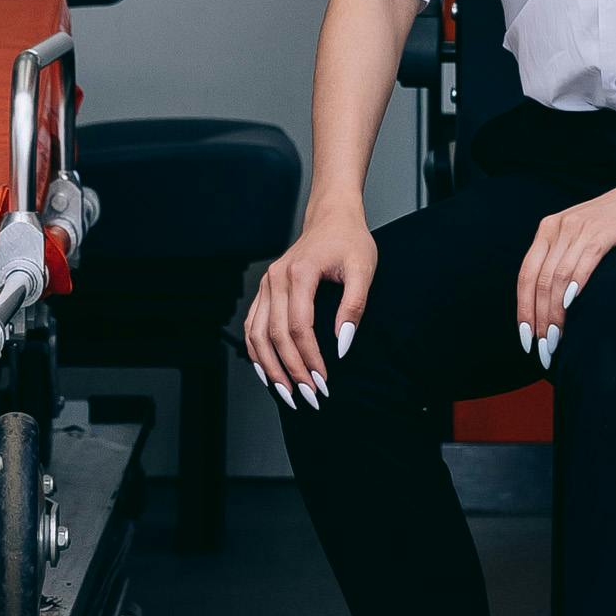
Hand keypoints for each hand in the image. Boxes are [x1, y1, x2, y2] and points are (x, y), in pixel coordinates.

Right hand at [246, 199, 377, 402]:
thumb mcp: (363, 269)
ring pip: (257, 335)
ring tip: (286, 393)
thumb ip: (354, 306)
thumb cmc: (349, 240)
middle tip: (308, 397)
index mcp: (299, 273)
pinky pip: (252, 326)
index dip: (309, 359)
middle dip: (291, 371)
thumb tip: (342, 345)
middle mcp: (276, 280)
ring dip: (269, 368)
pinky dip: (256, 352)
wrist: (331, 218)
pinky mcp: (264, 291)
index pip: (299, 327)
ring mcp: (266, 285)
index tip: (323, 381)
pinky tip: (268, 372)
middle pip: (275, 336)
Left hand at [517, 175, 615, 358]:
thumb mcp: (584, 236)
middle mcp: (558, 227)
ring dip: (554, 313)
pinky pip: (582, 263)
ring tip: (556, 340)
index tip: (526, 338)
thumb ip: (565, 260)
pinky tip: (570, 308)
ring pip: (557, 277)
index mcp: (548, 230)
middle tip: (542, 348)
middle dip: (538, 319)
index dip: (523, 309)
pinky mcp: (604, 231)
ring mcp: (580, 228)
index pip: (525, 276)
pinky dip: (573, 288)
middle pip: (538, 281)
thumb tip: (552, 303)